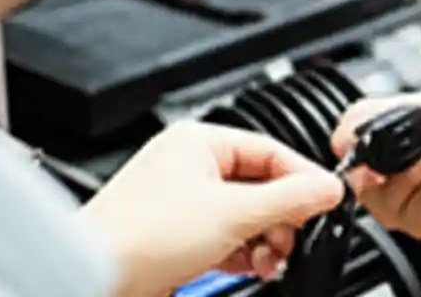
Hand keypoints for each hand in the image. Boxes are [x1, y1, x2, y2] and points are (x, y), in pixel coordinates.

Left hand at [81, 122, 344, 296]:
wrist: (93, 279)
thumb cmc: (139, 235)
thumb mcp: (233, 213)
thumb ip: (289, 199)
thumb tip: (328, 187)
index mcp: (199, 142)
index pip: (271, 150)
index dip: (303, 178)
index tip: (328, 201)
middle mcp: (190, 167)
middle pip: (261, 186)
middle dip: (283, 217)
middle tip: (294, 237)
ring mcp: (183, 204)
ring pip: (245, 215)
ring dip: (266, 239)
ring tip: (272, 258)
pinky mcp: (177, 238)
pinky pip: (226, 238)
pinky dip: (245, 253)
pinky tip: (255, 267)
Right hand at [331, 90, 420, 247]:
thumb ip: (418, 108)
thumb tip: (408, 118)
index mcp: (368, 142)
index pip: (342, 138)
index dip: (358, 134)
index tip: (381, 127)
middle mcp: (371, 178)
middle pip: (364, 166)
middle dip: (402, 146)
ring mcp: (389, 204)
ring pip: (398, 182)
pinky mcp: (415, 222)